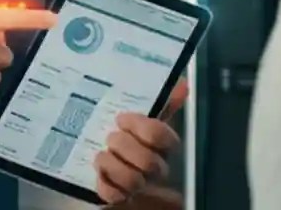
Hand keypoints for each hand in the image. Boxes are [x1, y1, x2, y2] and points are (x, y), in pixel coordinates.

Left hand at [94, 78, 188, 205]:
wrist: (104, 157)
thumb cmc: (128, 134)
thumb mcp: (142, 117)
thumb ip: (162, 102)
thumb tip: (182, 83)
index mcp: (162, 146)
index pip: (163, 137)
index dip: (141, 126)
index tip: (122, 118)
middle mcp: (155, 168)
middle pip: (149, 162)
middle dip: (126, 146)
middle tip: (111, 137)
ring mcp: (138, 185)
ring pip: (134, 181)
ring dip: (113, 164)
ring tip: (102, 154)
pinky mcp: (118, 197)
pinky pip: (114, 195)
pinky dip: (104, 182)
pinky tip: (98, 170)